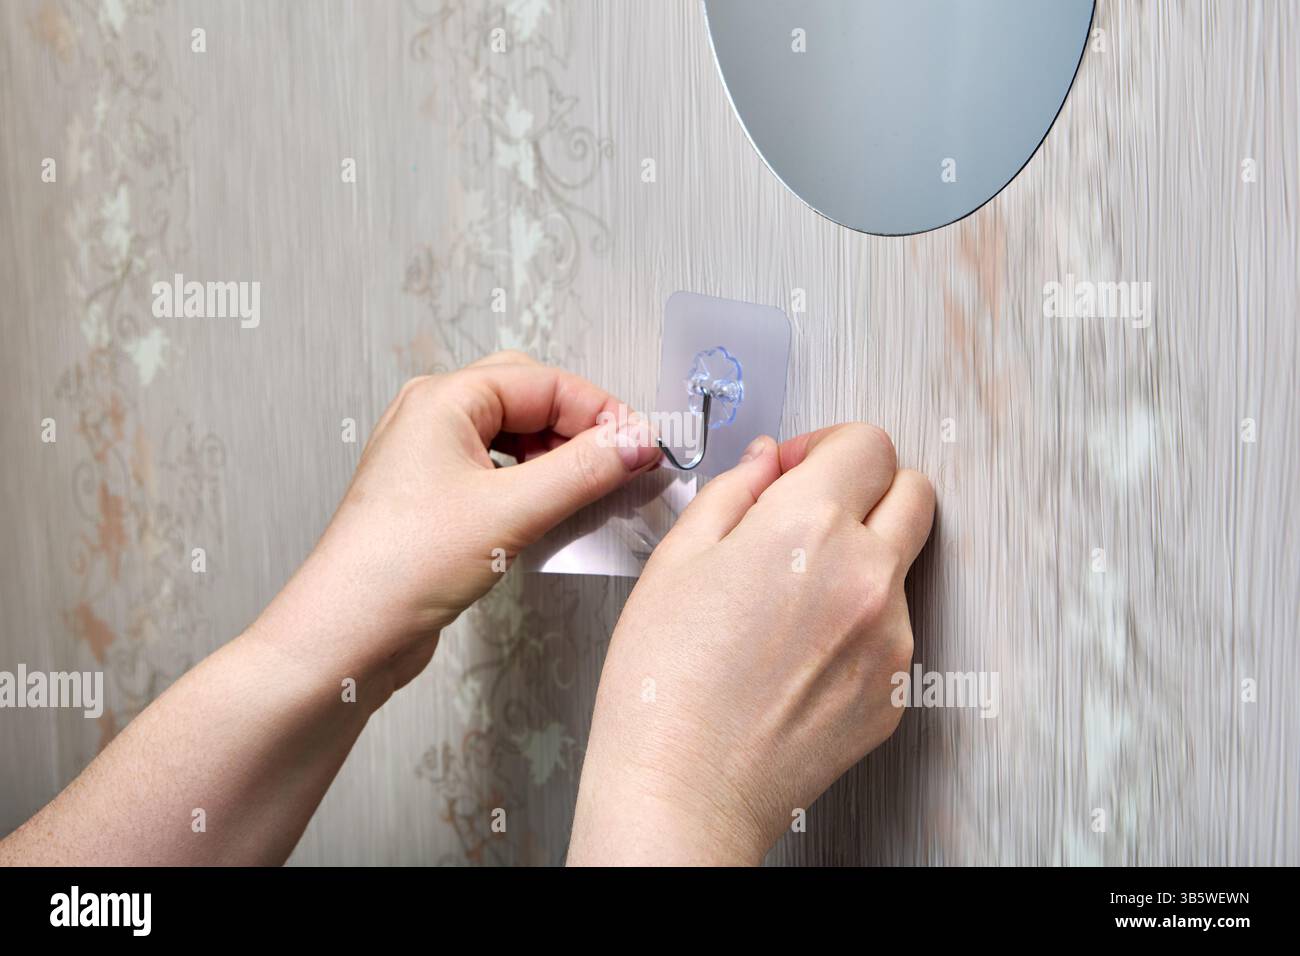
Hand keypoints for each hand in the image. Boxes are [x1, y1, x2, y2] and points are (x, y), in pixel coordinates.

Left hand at [254, 351, 659, 699]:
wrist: (347, 633)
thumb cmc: (401, 567)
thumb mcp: (513, 511)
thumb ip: (585, 470)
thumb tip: (636, 441)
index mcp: (443, 400)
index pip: (546, 382)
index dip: (602, 411)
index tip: (641, 446)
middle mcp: (432, 418)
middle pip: (530, 400)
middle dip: (580, 430)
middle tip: (620, 463)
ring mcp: (430, 458)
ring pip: (515, 437)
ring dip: (558, 459)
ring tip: (590, 491)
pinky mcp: (435, 497)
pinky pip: (499, 472)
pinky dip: (534, 485)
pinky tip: (552, 514)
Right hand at [567, 423, 933, 864]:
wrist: (684, 791)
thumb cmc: (664, 685)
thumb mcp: (676, 560)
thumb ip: (733, 492)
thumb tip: (767, 462)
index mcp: (810, 528)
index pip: (868, 444)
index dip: (827, 446)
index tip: (797, 469)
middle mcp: (868, 577)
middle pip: (913, 491)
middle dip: (867, 487)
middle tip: (814, 512)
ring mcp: (892, 639)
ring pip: (904, 562)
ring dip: (863, 557)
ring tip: (789, 600)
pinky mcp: (896, 691)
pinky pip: (894, 629)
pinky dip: (860, 622)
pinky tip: (799, 650)